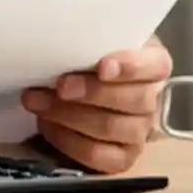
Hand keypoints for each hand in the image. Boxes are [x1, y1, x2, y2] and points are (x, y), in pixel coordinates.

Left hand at [21, 37, 171, 173]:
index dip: (131, 67)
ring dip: (70, 115)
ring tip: (37, 101)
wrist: (74, 87)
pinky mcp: (121, 157)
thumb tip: (57, 35)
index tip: (102, 67)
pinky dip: (68, 141)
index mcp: (152, 64)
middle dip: (92, 93)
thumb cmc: (86, 57)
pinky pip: (98, 155)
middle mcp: (151, 99)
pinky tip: (46, 124)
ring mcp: (139, 132)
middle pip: (134, 100)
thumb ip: (88, 40)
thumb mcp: (91, 41)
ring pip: (113, 128)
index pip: (155, 66)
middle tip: (60, 86)